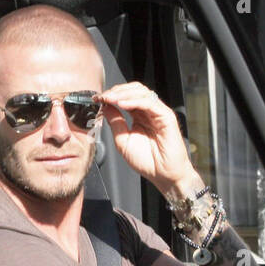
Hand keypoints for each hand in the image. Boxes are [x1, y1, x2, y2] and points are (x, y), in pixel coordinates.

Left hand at [97, 82, 202, 199]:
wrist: (162, 175)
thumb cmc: (147, 161)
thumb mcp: (123, 140)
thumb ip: (115, 122)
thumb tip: (105, 107)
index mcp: (139, 116)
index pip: (126, 97)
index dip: (112, 95)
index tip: (97, 98)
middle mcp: (149, 112)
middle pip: (134, 90)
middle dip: (116, 91)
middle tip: (103, 96)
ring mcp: (158, 113)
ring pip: (142, 92)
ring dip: (123, 93)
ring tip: (109, 99)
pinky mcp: (166, 117)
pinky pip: (150, 103)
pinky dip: (134, 101)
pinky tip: (122, 104)